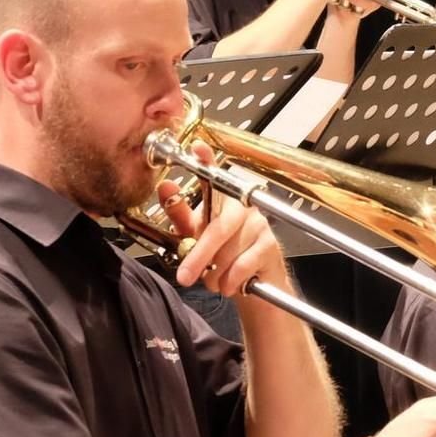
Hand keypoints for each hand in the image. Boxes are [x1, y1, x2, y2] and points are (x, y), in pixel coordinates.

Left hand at [157, 146, 286, 296]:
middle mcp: (243, 208)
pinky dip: (231, 280)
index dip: (207, 161)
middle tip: (185, 276)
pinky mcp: (271, 245)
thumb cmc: (225, 258)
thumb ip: (180, 215)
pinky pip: (243, 264)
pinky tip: (229, 285)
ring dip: (215, 274)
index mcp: (222, 202)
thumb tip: (165, 188)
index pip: (214, 177)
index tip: (197, 147)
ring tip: (214, 281)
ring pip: (228, 251)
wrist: (257, 289)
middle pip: (218, 227)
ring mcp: (260, 224)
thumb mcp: (197, 237)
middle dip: (199, 255)